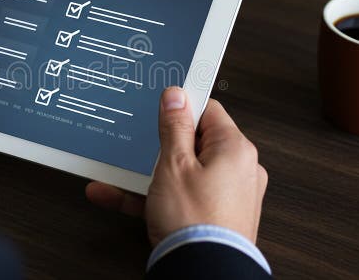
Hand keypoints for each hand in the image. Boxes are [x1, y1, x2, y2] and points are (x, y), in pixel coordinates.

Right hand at [86, 87, 267, 245]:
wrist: (203, 273)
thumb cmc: (194, 222)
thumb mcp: (173, 165)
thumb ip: (174, 127)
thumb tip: (177, 97)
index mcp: (235, 149)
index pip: (209, 112)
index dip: (181, 108)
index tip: (161, 107)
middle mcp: (239, 170)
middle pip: (194, 144)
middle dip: (160, 148)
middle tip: (140, 148)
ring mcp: (228, 196)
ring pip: (183, 174)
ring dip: (150, 175)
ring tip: (119, 176)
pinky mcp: (216, 217)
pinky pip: (182, 197)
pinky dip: (156, 197)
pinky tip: (121, 197)